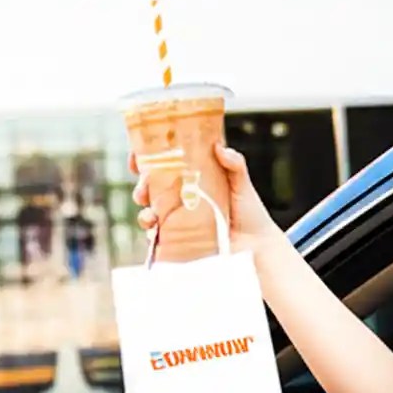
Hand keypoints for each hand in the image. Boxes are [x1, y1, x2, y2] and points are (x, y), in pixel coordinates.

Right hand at [130, 144, 287, 256]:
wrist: (257, 246)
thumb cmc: (250, 213)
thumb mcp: (242, 184)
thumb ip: (234, 164)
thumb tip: (219, 147)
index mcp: (192, 180)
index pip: (163, 166)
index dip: (145, 160)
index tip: (136, 158)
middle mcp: (182, 199)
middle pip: (151, 188)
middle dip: (140, 186)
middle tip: (143, 189)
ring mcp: (178, 220)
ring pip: (150, 211)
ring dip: (144, 210)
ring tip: (150, 213)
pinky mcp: (178, 240)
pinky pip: (157, 236)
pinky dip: (151, 232)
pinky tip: (154, 230)